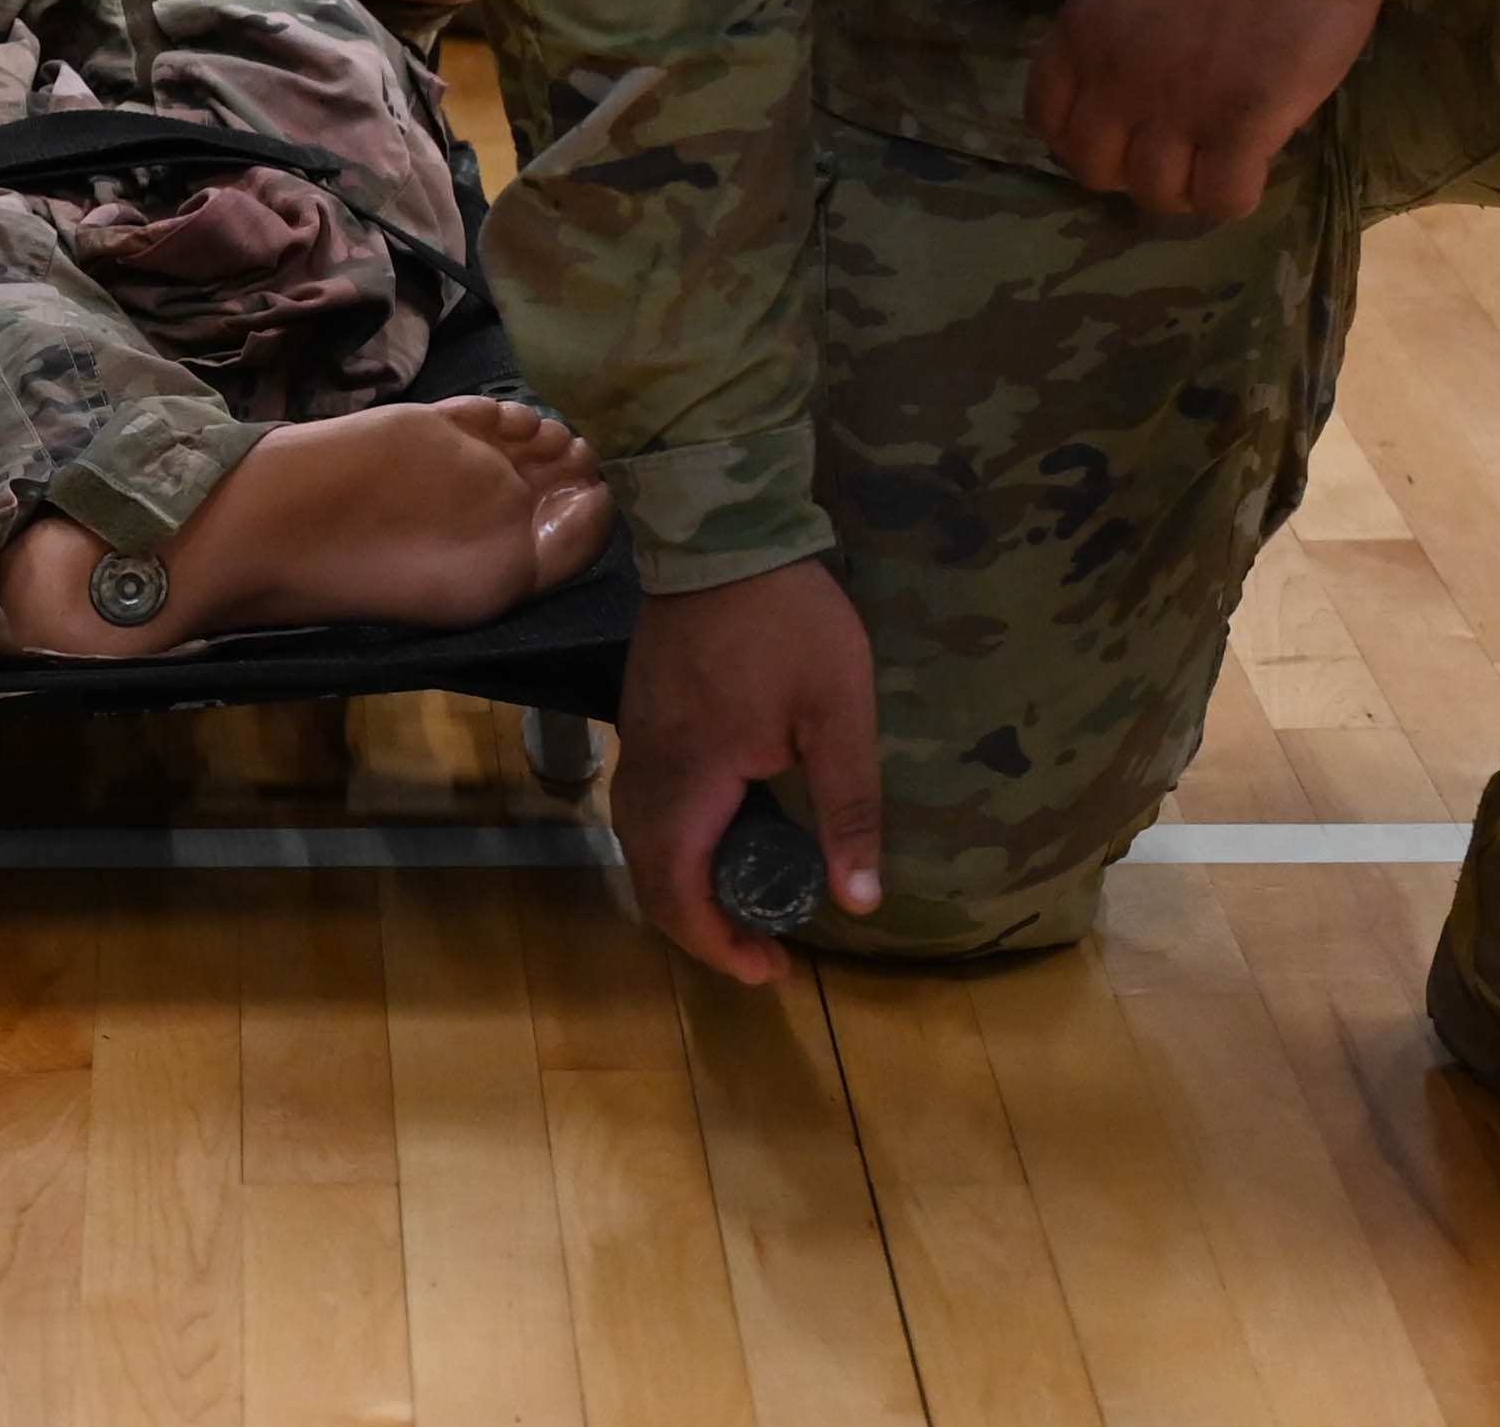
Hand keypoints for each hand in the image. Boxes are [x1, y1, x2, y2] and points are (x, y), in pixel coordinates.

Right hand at [614, 561, 884, 984]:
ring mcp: (639, 737)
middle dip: (698, 926)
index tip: (769, 970)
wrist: (722, 530)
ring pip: (640, 839)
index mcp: (694, 779)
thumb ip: (849, 809)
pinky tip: (720, 832)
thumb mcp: (840, 714)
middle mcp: (650, 767)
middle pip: (649, 876)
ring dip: (682, 886)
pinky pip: (644, 803)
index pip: (679, 891)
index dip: (717, 944)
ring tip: (740, 902)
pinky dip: (673, 843)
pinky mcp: (643, 711)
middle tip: (760, 947)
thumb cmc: (789, 622)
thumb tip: (860, 903)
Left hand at [1026, 0, 1398, 220]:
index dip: (1076, 133)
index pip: (1046, 116)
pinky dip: (1234, 194)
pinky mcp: (1243, 127)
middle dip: (1126, 167)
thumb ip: (1109, 10)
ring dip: (1184, 186)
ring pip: (1155, 194)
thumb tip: (1113, 44)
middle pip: (1093, 167)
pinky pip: (1223, 199)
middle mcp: (1116, 78)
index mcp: (1082, 28)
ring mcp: (1178, 108)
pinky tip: (1252, 165)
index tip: (1113, 129)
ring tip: (1213, 159)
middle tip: (1167, 149)